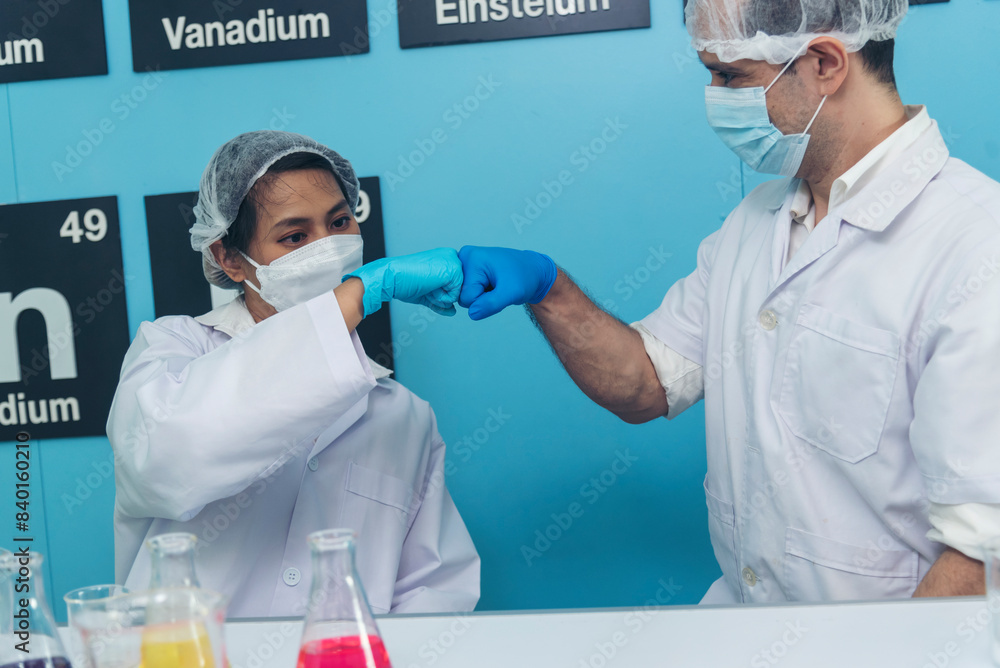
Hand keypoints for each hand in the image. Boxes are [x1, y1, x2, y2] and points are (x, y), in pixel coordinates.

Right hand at [345, 248, 462, 317]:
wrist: (393, 277)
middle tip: (425, 285)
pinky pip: (455, 296)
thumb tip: (453, 311)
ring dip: (440, 297)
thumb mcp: (427, 292)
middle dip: (441, 295)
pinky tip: (429, 286)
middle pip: (457, 290)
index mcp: (445, 258)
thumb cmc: (405, 282)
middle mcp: (451, 257)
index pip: (454, 286)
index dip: (439, 293)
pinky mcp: (454, 270)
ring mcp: (454, 262)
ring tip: (426, 285)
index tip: (424, 284)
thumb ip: (442, 301)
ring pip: (457, 294)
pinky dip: (441, 298)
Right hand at [458, 246, 556, 320]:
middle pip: (462, 297)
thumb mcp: (512, 293)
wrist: (532, 271)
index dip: (484, 300)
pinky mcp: (468, 271)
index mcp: (471, 258)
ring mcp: (464, 264)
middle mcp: (463, 258)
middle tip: (498, 288)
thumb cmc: (524, 278)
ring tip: (496, 286)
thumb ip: (491, 304)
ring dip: (482, 297)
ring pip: (465, 297)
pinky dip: (481, 295)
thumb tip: (472, 313)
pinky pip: (468, 293)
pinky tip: (492, 285)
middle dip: (481, 299)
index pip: (466, 296)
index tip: (498, 289)